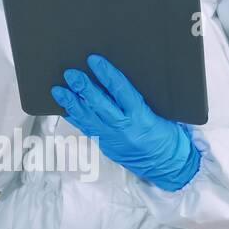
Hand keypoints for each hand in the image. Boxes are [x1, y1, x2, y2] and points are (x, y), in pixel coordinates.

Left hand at [50, 54, 200, 191]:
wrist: (169, 167)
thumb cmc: (169, 138)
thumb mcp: (161, 114)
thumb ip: (141, 100)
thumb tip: (119, 81)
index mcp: (142, 116)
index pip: (121, 91)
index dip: (106, 74)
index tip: (94, 60)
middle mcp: (125, 127)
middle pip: (99, 104)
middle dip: (83, 88)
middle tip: (70, 74)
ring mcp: (113, 138)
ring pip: (88, 118)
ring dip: (71, 103)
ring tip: (58, 90)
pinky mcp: (106, 145)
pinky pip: (87, 129)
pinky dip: (75, 117)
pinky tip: (65, 108)